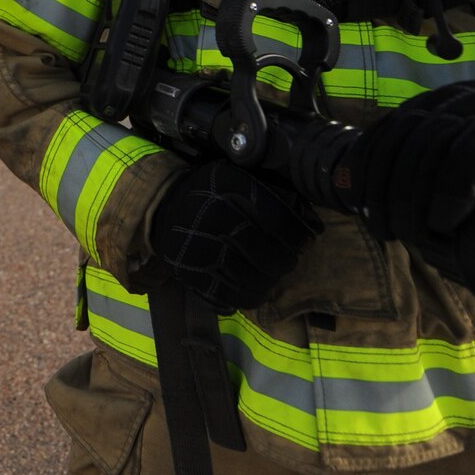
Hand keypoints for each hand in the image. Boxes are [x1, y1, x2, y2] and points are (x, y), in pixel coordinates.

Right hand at [149, 160, 321, 312]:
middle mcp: (212, 215)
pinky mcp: (191, 273)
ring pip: (252, 277)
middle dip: (286, 260)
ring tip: (274, 274)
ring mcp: (200, 248)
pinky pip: (230, 295)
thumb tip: (311, 221)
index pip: (277, 217)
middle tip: (289, 260)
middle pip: (267, 252)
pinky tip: (257, 289)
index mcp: (227, 186)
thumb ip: (270, 193)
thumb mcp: (237, 178)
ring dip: (270, 279)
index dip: (298, 233)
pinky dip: (250, 296)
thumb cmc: (210, 192)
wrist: (162, 209)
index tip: (307, 239)